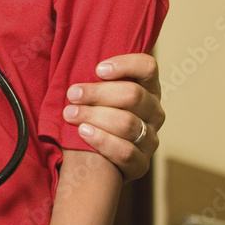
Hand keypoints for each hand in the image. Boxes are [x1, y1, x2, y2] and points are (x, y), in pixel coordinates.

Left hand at [62, 53, 163, 181]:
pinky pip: (125, 152)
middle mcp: (154, 112)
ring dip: (95, 116)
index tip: (98, 69)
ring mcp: (150, 139)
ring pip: (128, 124)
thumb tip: (73, 59)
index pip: (148, 67)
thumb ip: (94, 79)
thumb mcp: (96, 94)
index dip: (125, 65)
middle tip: (73, 94)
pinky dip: (102, 140)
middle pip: (133, 96)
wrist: (92, 159)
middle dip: (99, 93)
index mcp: (147, 88)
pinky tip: (83, 132)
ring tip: (70, 114)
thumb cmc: (92, 115)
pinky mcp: (141, 164)